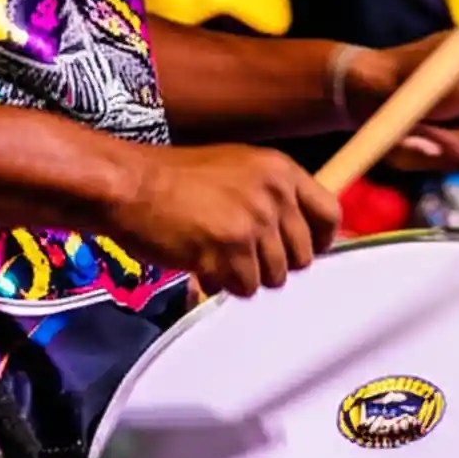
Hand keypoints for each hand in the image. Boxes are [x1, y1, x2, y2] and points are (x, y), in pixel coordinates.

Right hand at [107, 144, 340, 297]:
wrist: (128, 185)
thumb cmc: (175, 180)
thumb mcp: (238, 171)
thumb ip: (273, 198)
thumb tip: (303, 239)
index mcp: (281, 170)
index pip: (330, 214)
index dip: (320, 241)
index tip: (303, 253)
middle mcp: (274, 194)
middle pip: (302, 256)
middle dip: (273, 265)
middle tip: (240, 256)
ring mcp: (253, 222)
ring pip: (273, 276)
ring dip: (244, 275)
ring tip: (214, 255)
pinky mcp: (230, 249)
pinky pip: (243, 287)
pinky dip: (222, 284)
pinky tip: (201, 263)